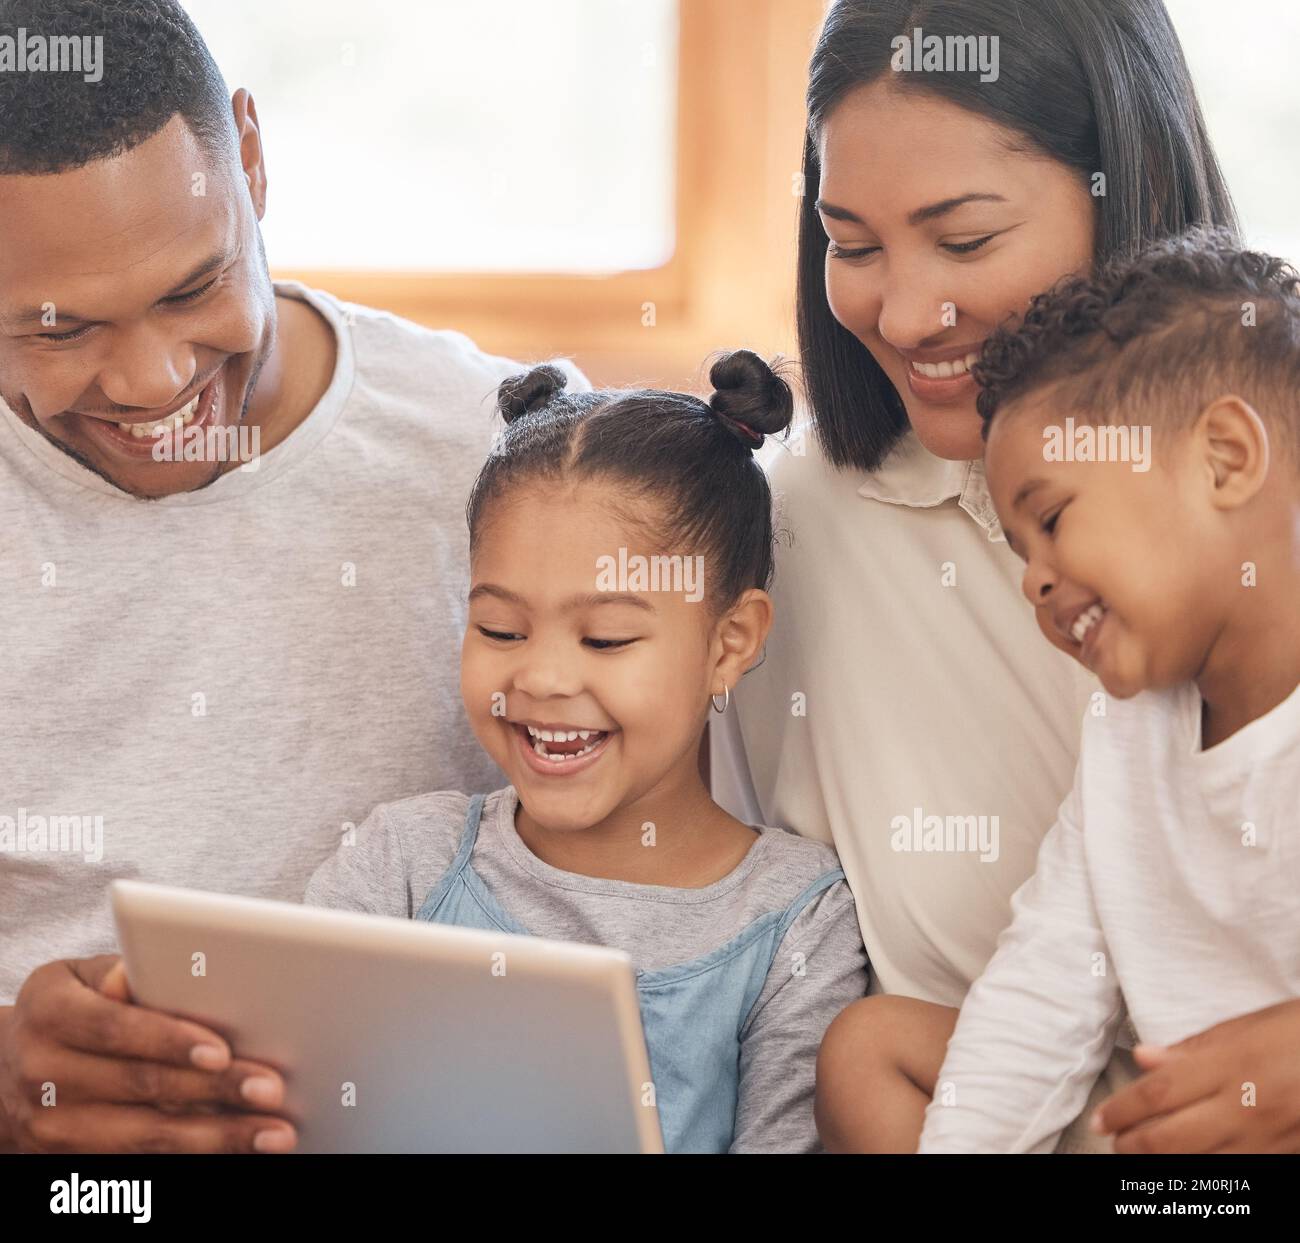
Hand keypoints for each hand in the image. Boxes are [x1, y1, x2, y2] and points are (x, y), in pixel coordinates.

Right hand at [0, 954, 297, 1152]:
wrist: (4, 1072)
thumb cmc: (68, 1009)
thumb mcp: (79, 978)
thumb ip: (120, 974)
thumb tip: (147, 971)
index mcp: (49, 1015)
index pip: (116, 1028)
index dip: (169, 1040)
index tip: (222, 1051)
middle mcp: (43, 1075)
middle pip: (140, 1086)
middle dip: (213, 1090)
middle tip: (271, 1090)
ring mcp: (53, 1127)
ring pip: (145, 1137)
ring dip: (217, 1137)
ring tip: (272, 1133)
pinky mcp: (69, 1161)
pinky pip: (140, 1163)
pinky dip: (195, 1157)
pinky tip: (238, 1150)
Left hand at [1092, 1000, 1299, 1152]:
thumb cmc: (1295, 1032)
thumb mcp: (1243, 1028)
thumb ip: (1190, 1048)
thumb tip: (1143, 1058)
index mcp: (1229, 1066)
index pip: (1158, 1093)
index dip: (1122, 1109)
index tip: (1100, 1119)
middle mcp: (1245, 1106)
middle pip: (1172, 1137)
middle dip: (1133, 1145)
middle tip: (1113, 1142)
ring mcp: (1266, 1137)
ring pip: (1200, 1164)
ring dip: (1162, 1165)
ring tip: (1138, 1155)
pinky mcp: (1283, 1155)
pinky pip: (1234, 1171)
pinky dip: (1203, 1170)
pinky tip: (1185, 1164)